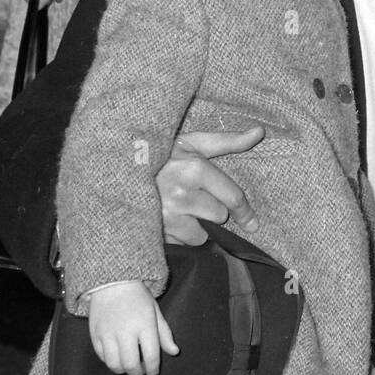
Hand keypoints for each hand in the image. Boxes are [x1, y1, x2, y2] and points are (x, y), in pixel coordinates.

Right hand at [87, 282, 178, 374]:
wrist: (112, 283)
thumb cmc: (138, 298)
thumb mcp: (156, 312)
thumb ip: (164, 334)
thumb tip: (175, 352)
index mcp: (144, 325)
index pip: (151, 356)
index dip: (153, 370)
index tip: (153, 374)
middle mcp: (125, 331)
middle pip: (130, 364)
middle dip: (137, 372)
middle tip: (140, 370)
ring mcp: (107, 334)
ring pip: (114, 364)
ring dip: (123, 370)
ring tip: (128, 365)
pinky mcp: (94, 335)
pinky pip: (102, 357)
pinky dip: (110, 361)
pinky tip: (117, 356)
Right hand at [155, 127, 264, 244]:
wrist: (116, 168)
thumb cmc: (161, 154)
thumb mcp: (192, 142)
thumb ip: (226, 141)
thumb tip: (258, 132)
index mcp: (194, 168)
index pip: (232, 197)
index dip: (245, 212)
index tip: (253, 224)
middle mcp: (181, 193)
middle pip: (218, 216)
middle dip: (211, 210)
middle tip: (194, 196)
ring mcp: (166, 215)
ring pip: (201, 234)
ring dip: (195, 225)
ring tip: (179, 207)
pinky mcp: (154, 232)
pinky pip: (181, 243)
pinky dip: (179, 235)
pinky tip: (168, 219)